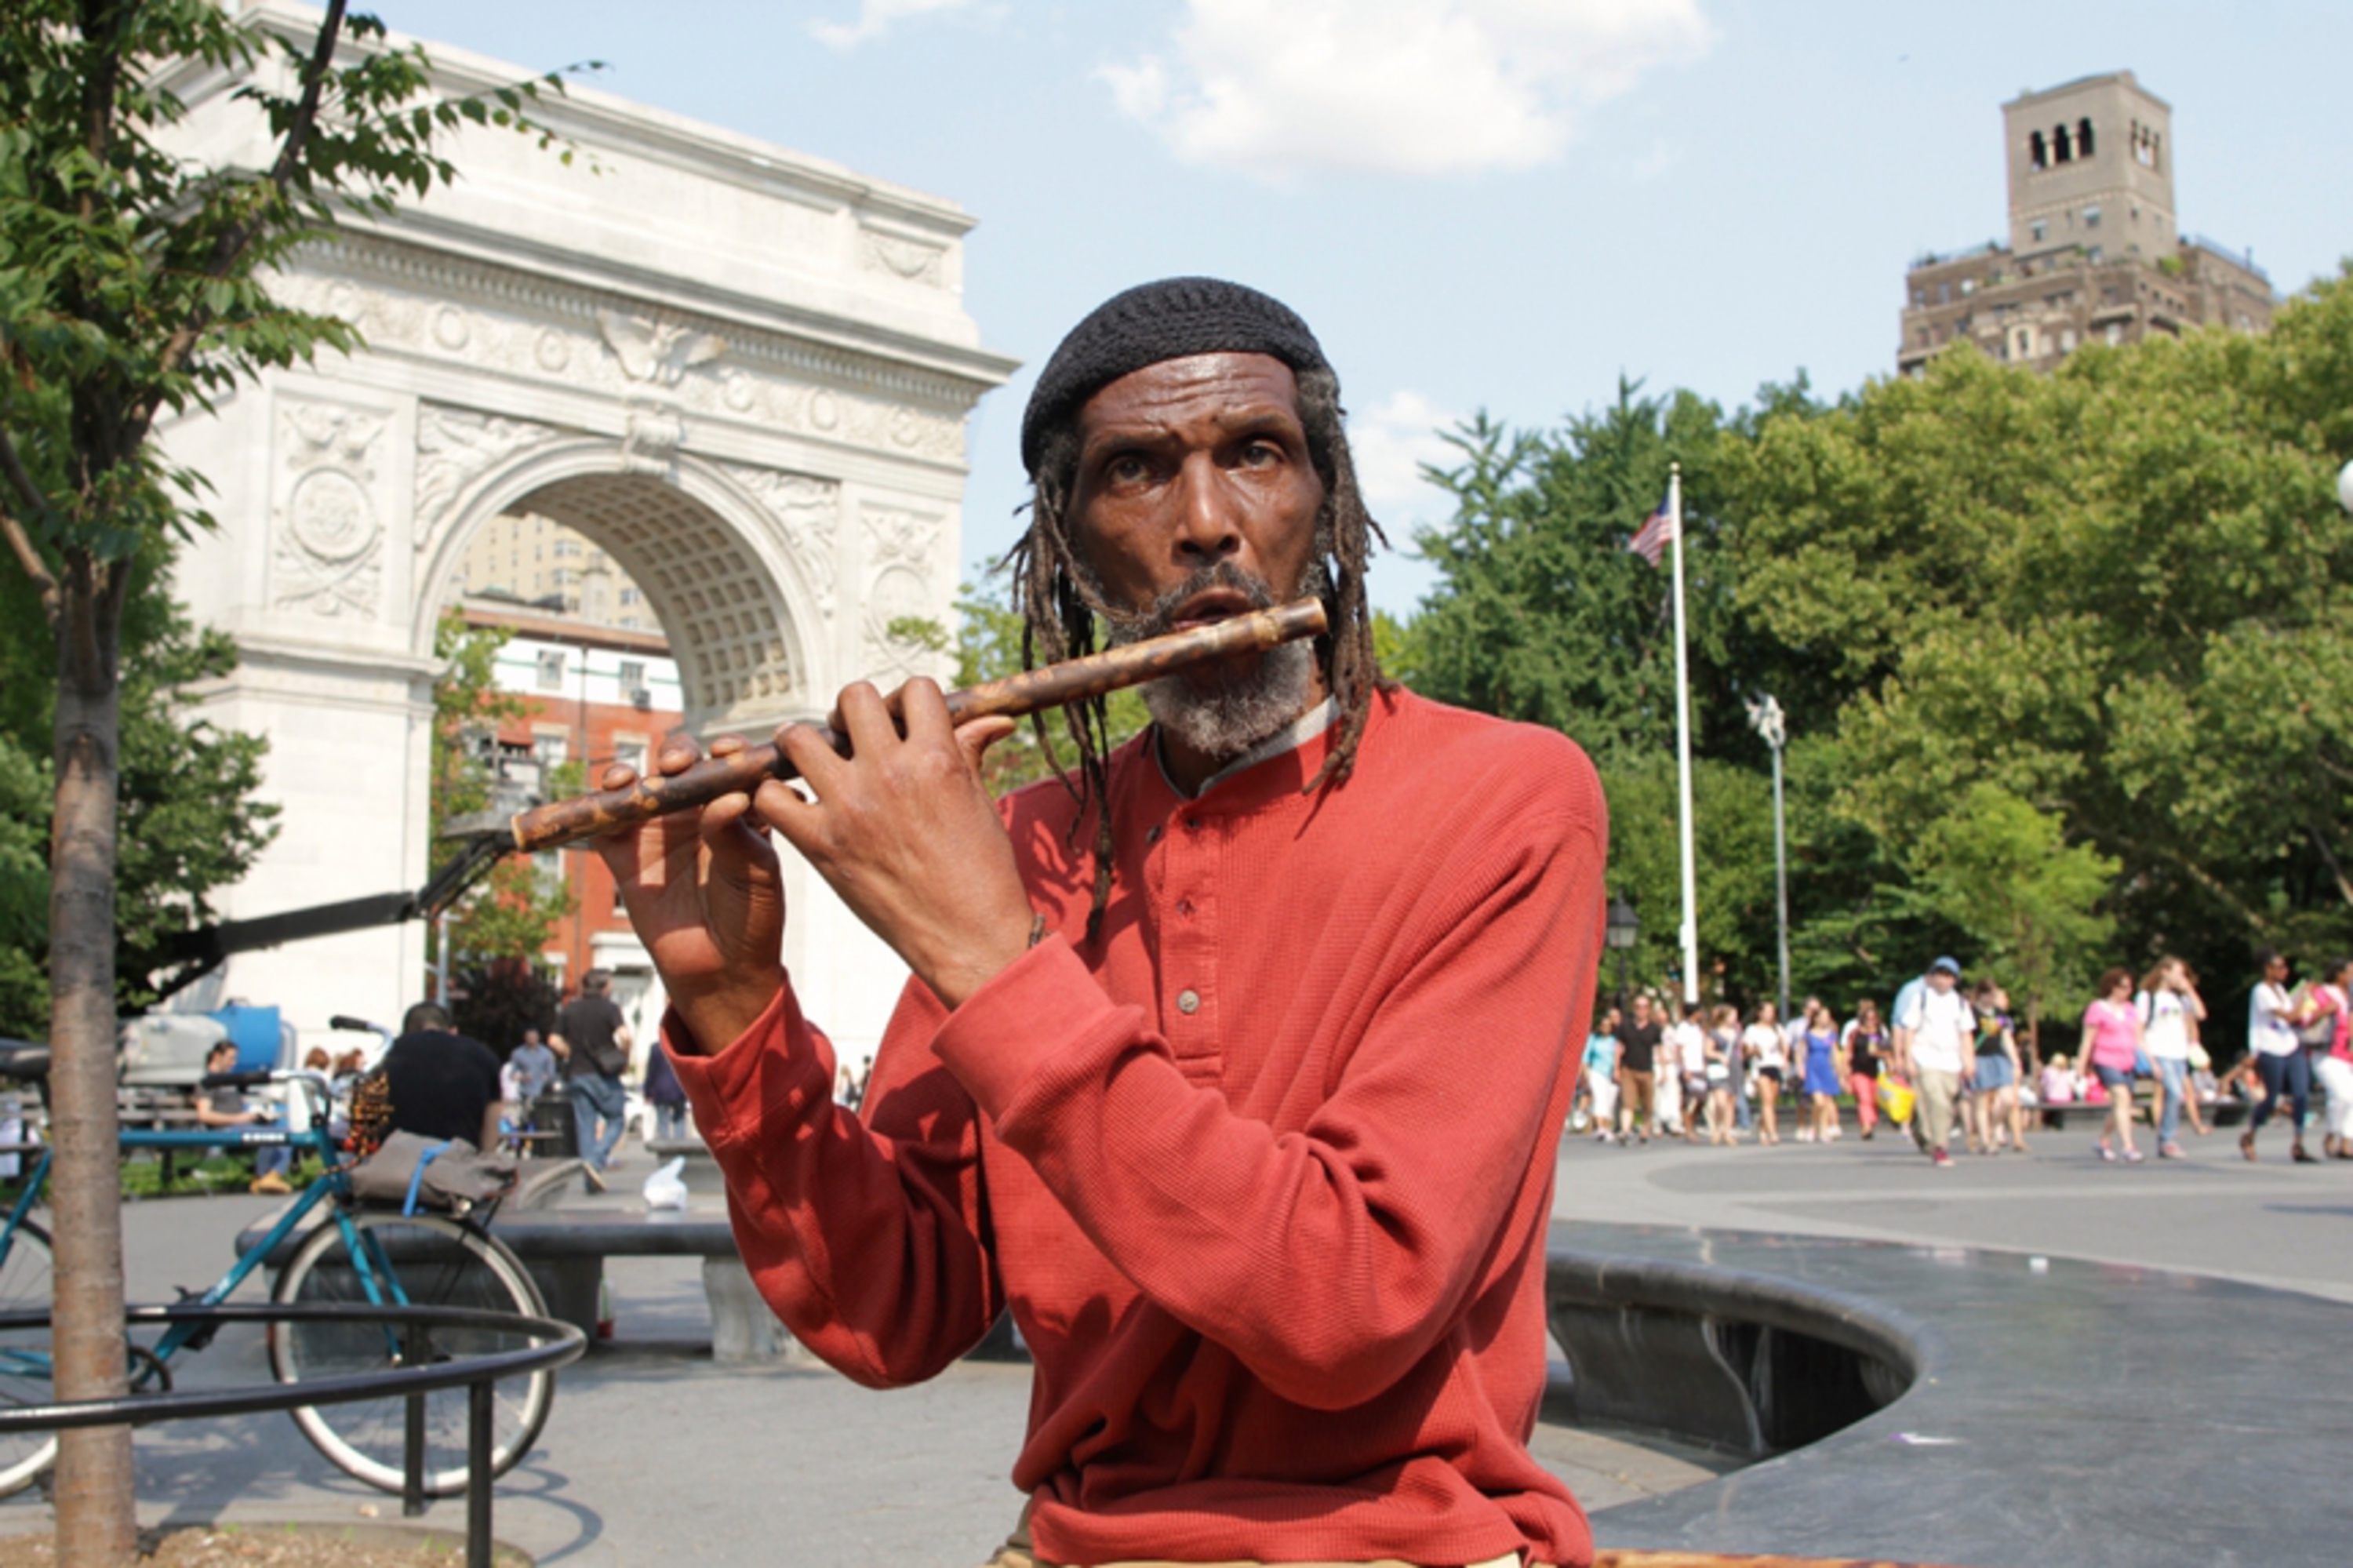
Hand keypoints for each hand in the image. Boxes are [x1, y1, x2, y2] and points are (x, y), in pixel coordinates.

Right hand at [591, 734, 788, 1053]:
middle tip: (680, 765)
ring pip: (643, 785)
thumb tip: (728, 798)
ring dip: (638, 770)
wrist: (721, 968)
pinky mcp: (626, 854)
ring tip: (642, 778)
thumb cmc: (751, 918)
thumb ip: (738, 835)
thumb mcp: (755, 873)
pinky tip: (613, 790)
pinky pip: (607, 819)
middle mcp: (696, 813)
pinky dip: (603, 799)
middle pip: (683, 765)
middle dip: (680, 754)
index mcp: (737, 810)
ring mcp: (660, 831)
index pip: (730, 766)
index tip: (727, 752)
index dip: (727, 751)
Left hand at [760, 677, 1027, 1008]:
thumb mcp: (980, 802)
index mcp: (937, 757)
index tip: (902, 724)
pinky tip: (797, 806)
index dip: (907, 702)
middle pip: (852, 698)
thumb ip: (968, 753)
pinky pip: (772, 798)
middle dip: (852, 713)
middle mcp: (890, 772)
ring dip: (803, 743)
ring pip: (797, 737)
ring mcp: (850, 806)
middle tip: (853, 739)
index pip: (914, 689)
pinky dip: (776, 797)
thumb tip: (992, 720)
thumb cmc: (983, 871)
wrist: (969, 937)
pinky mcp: (821, 844)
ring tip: (812, 761)